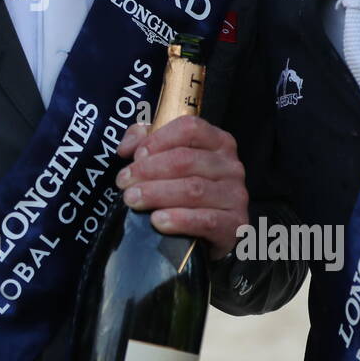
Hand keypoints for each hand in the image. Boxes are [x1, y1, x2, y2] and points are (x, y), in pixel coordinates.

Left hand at [115, 117, 247, 258]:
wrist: (212, 231)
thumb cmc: (187, 189)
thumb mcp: (169, 158)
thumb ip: (146, 141)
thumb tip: (126, 148)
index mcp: (218, 142)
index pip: (189, 128)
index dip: (158, 140)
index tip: (135, 156)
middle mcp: (231, 165)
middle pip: (186, 160)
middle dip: (148, 170)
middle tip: (124, 182)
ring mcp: (236, 195)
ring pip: (193, 189)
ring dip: (156, 193)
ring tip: (132, 200)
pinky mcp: (235, 224)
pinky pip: (206, 220)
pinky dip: (179, 220)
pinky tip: (157, 220)